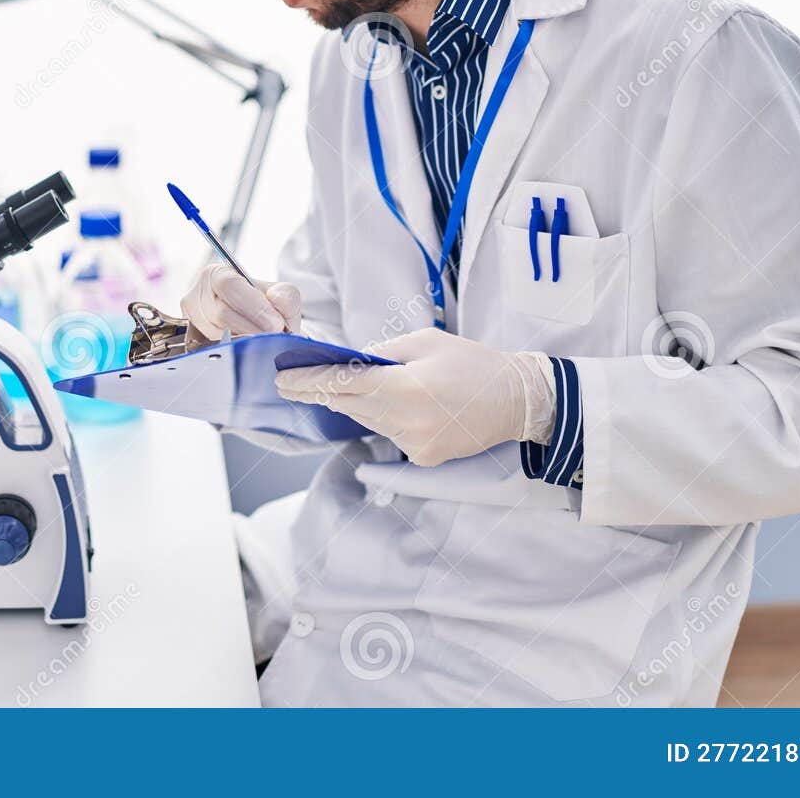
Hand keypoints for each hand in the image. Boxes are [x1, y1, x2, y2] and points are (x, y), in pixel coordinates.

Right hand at [180, 264, 301, 339]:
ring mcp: (192, 320)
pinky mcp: (192, 341)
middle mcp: (197, 295)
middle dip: (252, 328)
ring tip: (262, 341)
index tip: (276, 323)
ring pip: (216, 335)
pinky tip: (246, 349)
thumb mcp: (281, 294)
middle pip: (221, 313)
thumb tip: (276, 299)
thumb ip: (286, 295)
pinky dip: (232, 352)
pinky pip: (211, 350)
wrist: (255, 324)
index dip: (254, 306)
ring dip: (244, 341)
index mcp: (216, 274)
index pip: (230, 286)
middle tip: (274, 336)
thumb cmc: (263, 305)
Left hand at [274, 328, 555, 466]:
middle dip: (322, 392)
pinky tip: (386, 404)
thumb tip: (349, 362)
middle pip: (349, 406)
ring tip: (335, 387)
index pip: (343, 386)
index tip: (283, 380)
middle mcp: (407, 421)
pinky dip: (382, 418)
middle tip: (292, 382)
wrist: (516, 399)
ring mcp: (415, 444)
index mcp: (406, 387)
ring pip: (368, 421)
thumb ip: (383, 353)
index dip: (309, 383)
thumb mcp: (425, 341)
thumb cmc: (472, 362)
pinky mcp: (424, 457)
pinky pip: (389, 434)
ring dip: (353, 404)